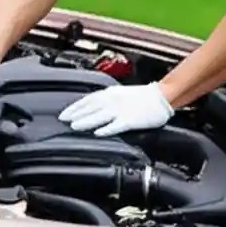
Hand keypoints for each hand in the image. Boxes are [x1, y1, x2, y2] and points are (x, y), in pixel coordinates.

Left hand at [57, 82, 173, 136]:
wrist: (162, 96)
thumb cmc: (142, 96)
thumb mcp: (120, 93)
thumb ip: (105, 100)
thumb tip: (91, 106)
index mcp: (110, 94)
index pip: (87, 100)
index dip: (74, 107)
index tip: (63, 114)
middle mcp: (113, 101)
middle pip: (90, 108)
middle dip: (75, 114)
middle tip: (63, 120)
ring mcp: (121, 111)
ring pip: (100, 116)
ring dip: (86, 121)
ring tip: (75, 126)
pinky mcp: (130, 121)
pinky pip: (117, 125)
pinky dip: (107, 129)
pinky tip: (98, 133)